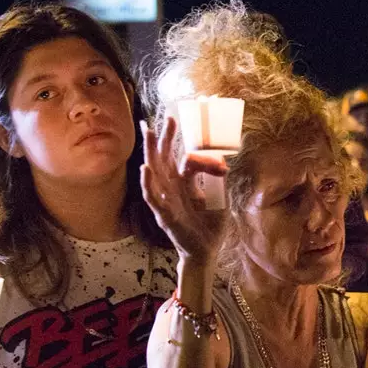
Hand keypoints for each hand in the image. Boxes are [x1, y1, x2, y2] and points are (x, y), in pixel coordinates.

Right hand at [139, 117, 228, 261]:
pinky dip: (148, 183)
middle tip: (164, 117)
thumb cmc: (209, 224)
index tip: (181, 119)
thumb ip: (218, 177)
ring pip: (154, 173)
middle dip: (163, 138)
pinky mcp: (165, 215)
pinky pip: (153, 197)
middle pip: (164, 158)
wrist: (207, 250)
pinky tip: (145, 170)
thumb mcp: (219, 197)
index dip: (180, 140)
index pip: (179, 155)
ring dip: (151, 153)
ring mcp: (166, 200)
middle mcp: (172, 188)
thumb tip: (222, 157)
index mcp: (184, 183)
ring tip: (148, 134)